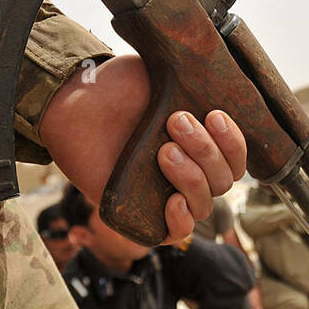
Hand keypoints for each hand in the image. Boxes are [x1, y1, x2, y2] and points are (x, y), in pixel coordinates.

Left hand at [39, 55, 247, 244]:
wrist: (73, 103)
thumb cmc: (116, 88)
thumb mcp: (161, 75)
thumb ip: (191, 82)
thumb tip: (216, 79)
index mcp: (200, 144)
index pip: (235, 158)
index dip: (232, 143)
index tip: (214, 116)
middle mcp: (188, 171)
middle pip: (222, 180)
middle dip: (206, 152)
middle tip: (176, 122)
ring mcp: (165, 193)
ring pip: (203, 204)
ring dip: (192, 179)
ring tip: (164, 152)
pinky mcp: (140, 213)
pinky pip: (176, 233)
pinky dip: (181, 221)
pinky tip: (172, 201)